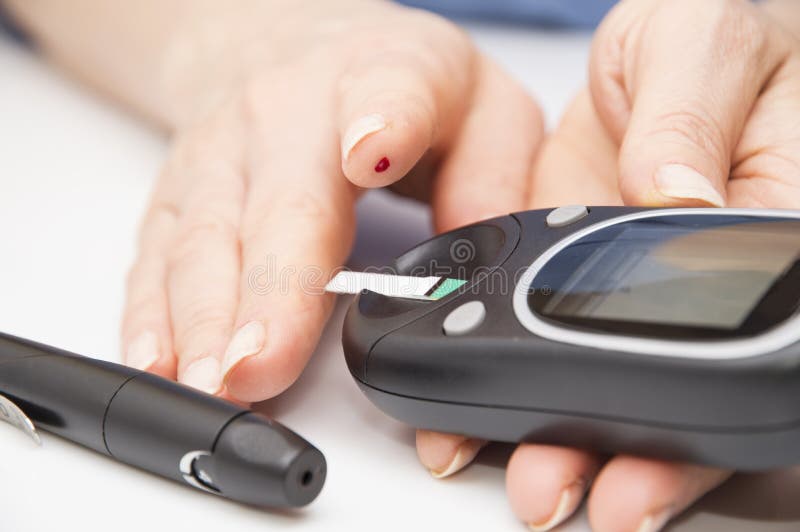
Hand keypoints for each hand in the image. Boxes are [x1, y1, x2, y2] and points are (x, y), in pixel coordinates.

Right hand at [118, 1, 542, 400]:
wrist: (292, 47)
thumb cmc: (397, 86)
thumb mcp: (480, 107)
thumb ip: (495, 177)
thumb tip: (479, 271)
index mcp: (384, 75)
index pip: (388, 93)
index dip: (381, 122)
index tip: (370, 153)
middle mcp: (289, 110)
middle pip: (281, 204)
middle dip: (271, 290)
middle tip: (261, 363)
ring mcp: (223, 153)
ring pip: (208, 240)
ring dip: (205, 321)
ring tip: (213, 384)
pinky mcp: (180, 192)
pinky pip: (158, 256)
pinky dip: (154, 314)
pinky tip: (159, 362)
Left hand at [417, 0, 799, 529]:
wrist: (660, 58)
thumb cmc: (707, 40)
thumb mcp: (700, 43)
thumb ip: (691, 114)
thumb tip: (684, 195)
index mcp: (766, 222)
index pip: (739, 335)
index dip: (693, 413)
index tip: (644, 460)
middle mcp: (709, 277)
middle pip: (685, 387)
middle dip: (635, 453)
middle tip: (574, 491)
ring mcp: (646, 287)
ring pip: (626, 378)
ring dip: (582, 438)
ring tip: (535, 479)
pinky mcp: (593, 279)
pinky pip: (566, 337)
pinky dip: (534, 380)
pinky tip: (498, 414)